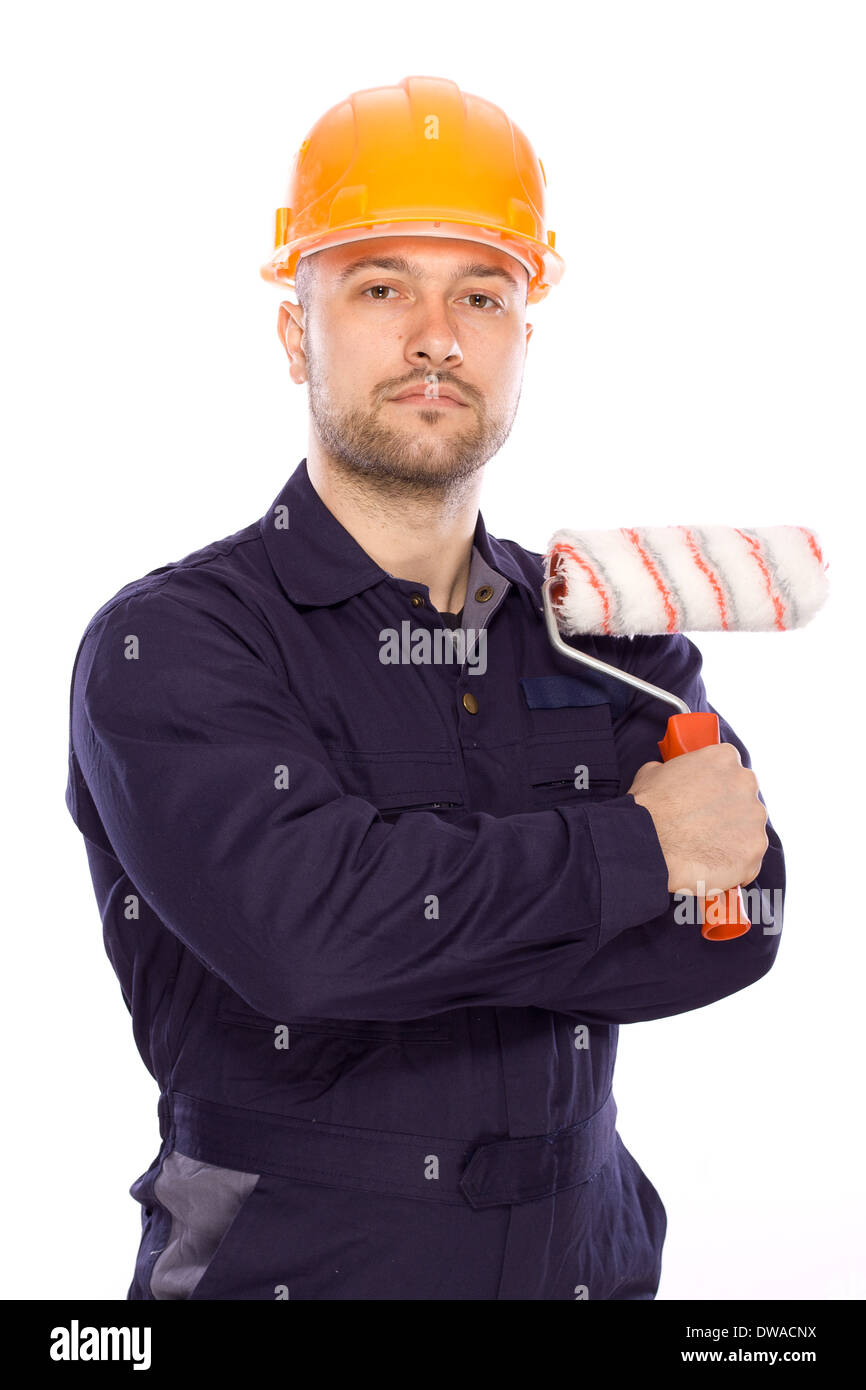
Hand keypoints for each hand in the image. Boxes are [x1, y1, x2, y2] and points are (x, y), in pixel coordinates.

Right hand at [627, 743, 768, 895]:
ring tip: (704, 851)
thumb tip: (671, 778)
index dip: (716, 786)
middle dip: (728, 812)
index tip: (704, 799)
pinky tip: (711, 868)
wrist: (646, 845)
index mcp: (723, 758)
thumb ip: (674, 771)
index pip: (729, 767)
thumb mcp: (652, 773)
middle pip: (744, 798)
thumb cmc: (646, 809)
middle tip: (703, 827)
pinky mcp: (755, 850)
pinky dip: (734, 866)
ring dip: (732, 839)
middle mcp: (745, 783)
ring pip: (749, 830)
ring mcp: (754, 818)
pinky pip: (749, 860)